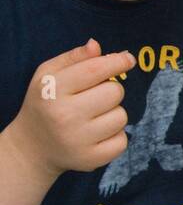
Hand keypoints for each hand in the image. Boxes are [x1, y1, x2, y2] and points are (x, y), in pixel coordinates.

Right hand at [7, 38, 135, 178]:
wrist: (32, 147)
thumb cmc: (46, 103)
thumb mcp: (49, 75)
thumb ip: (74, 58)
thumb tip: (97, 46)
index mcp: (52, 90)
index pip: (96, 70)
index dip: (118, 62)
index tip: (127, 59)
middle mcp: (64, 115)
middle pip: (115, 92)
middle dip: (110, 91)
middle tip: (93, 98)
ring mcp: (78, 140)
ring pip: (122, 116)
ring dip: (112, 114)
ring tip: (92, 118)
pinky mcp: (91, 159)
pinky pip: (123, 140)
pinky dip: (115, 136)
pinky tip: (95, 135)